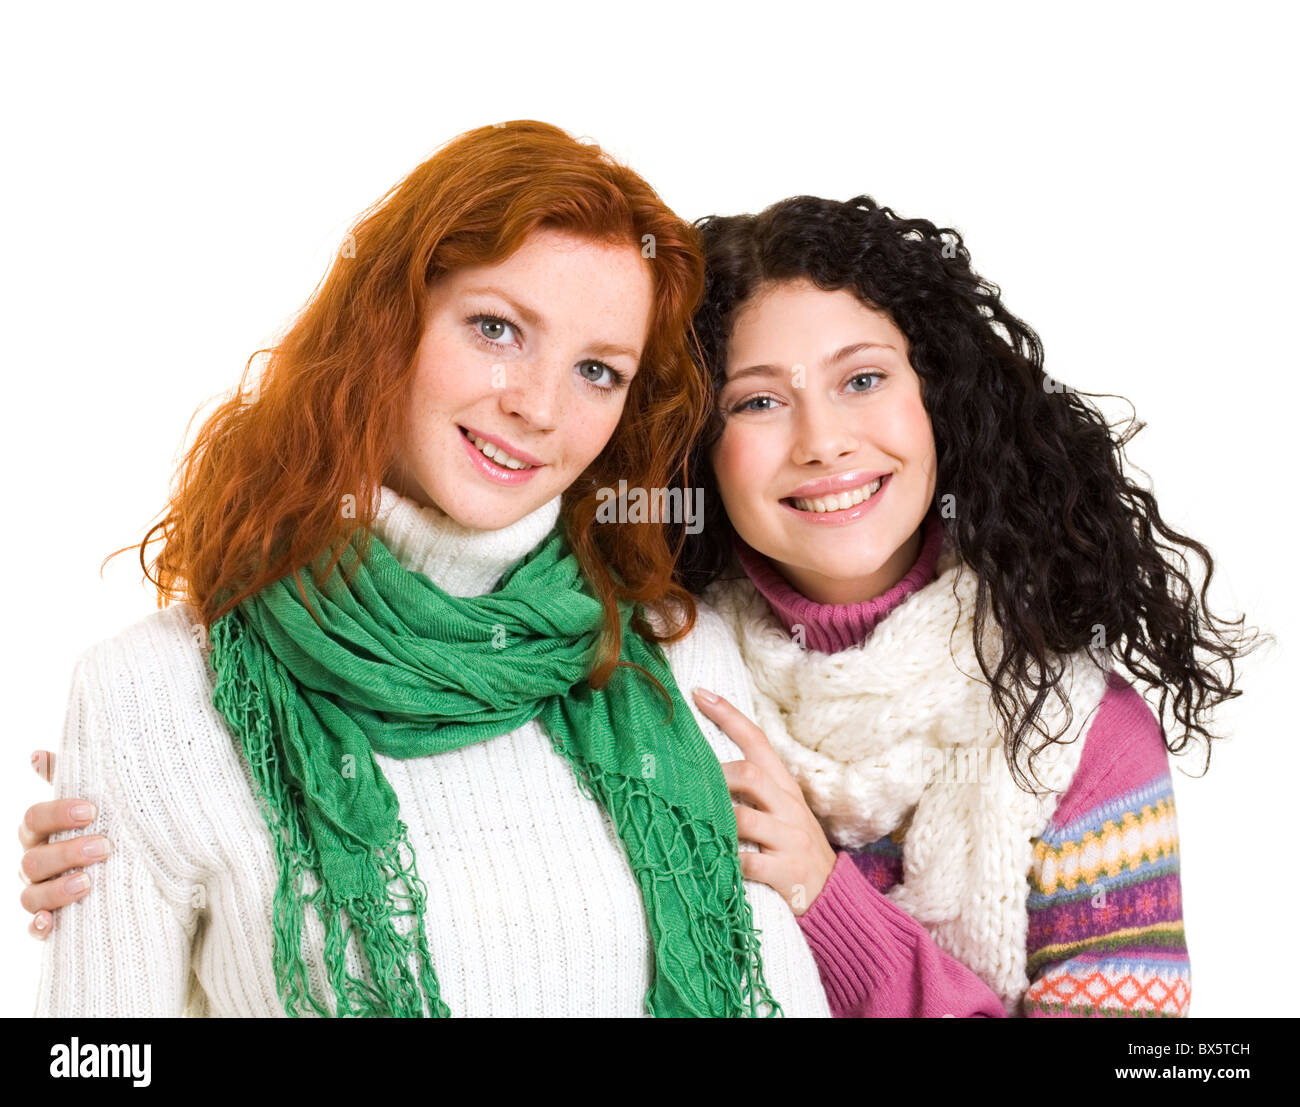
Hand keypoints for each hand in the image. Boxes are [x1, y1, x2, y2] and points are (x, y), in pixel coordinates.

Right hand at [17, 749, 108, 939]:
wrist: (117, 865)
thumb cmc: (96, 826)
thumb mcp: (88, 801)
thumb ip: (69, 777)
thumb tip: (37, 754)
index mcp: (39, 830)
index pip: (34, 818)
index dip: (58, 813)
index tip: (90, 811)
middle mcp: (33, 861)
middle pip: (33, 858)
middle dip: (67, 852)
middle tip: (104, 847)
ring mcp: (36, 891)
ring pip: (30, 894)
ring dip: (56, 890)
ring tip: (87, 883)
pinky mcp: (46, 919)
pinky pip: (32, 928)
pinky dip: (38, 927)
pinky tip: (50, 923)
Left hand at [691, 687, 836, 915]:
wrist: (833, 896)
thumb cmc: (795, 848)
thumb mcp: (784, 811)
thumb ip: (755, 788)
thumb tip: (705, 764)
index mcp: (786, 787)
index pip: (757, 741)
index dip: (728, 715)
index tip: (698, 693)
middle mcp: (789, 807)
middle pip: (750, 774)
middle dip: (717, 774)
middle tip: (687, 781)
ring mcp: (789, 839)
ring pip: (743, 818)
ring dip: (713, 819)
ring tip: (688, 820)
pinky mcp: (785, 872)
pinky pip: (748, 862)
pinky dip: (726, 861)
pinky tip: (708, 863)